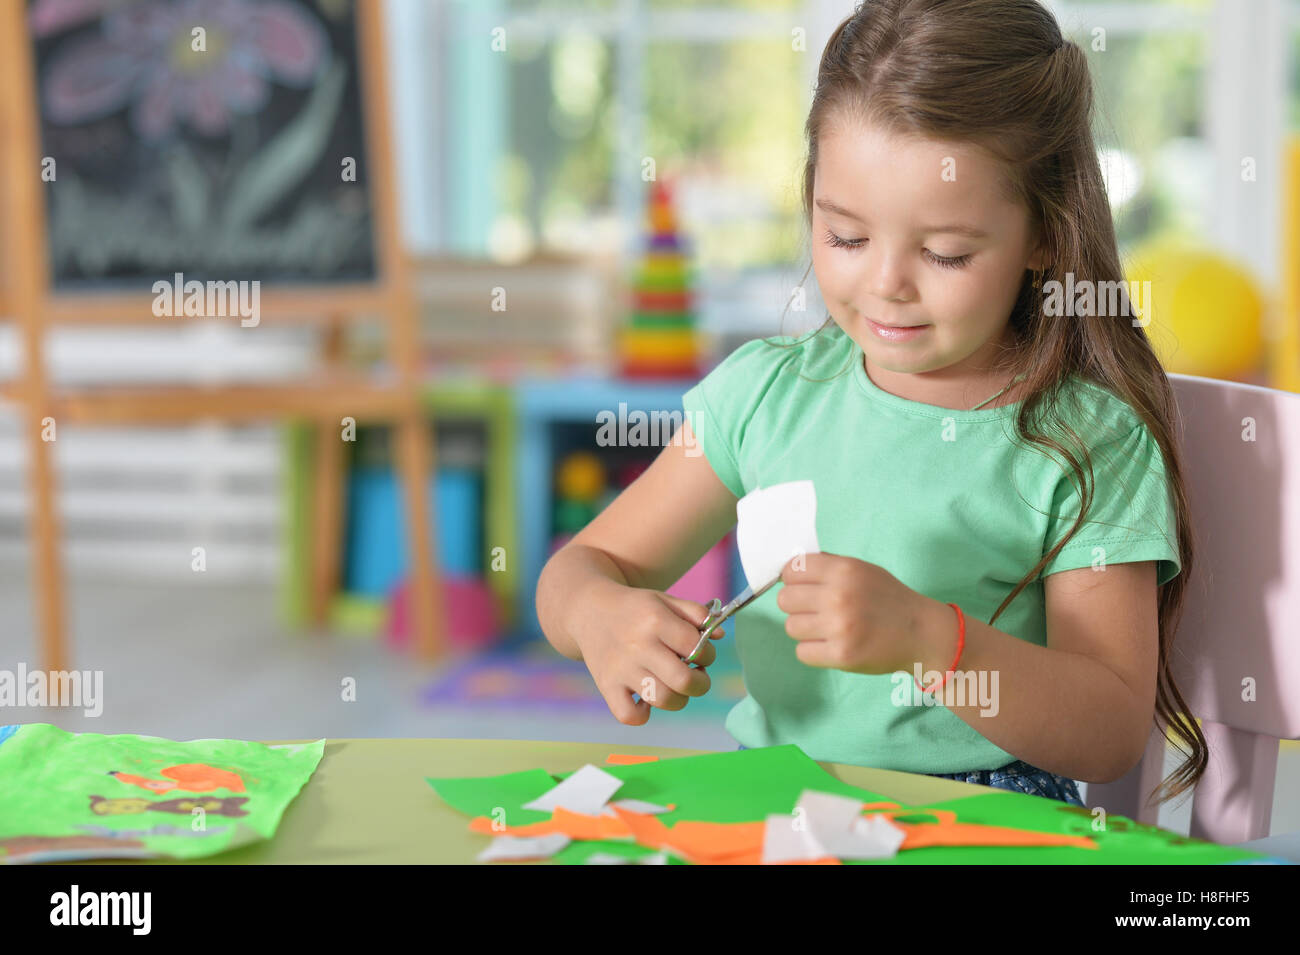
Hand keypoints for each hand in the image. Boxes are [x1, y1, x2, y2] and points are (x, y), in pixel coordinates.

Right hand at [570, 582, 716, 724]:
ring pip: (662, 700)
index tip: (701, 654)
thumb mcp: (665, 600)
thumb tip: (719, 636)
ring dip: (678, 699)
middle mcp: (637, 645)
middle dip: (700, 683)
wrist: (589, 611)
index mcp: (655, 620)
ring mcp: (620, 668)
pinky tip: (645, 699)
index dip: (708, 655)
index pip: (696, 648)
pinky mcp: (606, 686)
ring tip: (674, 686)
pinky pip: (629, 716)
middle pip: (683, 681)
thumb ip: (696, 614)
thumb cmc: (635, 608)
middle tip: (695, 676)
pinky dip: (642, 714)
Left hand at [776, 552, 931, 674]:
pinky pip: (802, 653)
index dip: (794, 580)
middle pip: (785, 599)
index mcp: (844, 570)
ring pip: (791, 627)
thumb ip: (829, 566)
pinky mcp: (841, 655)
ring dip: (805, 630)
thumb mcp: (862, 570)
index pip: (791, 570)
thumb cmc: (888, 598)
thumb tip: (790, 570)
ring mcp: (839, 627)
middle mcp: (839, 596)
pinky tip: (831, 645)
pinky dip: (814, 651)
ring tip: (827, 629)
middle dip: (797, 606)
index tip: (805, 588)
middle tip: (816, 611)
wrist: (921, 632)